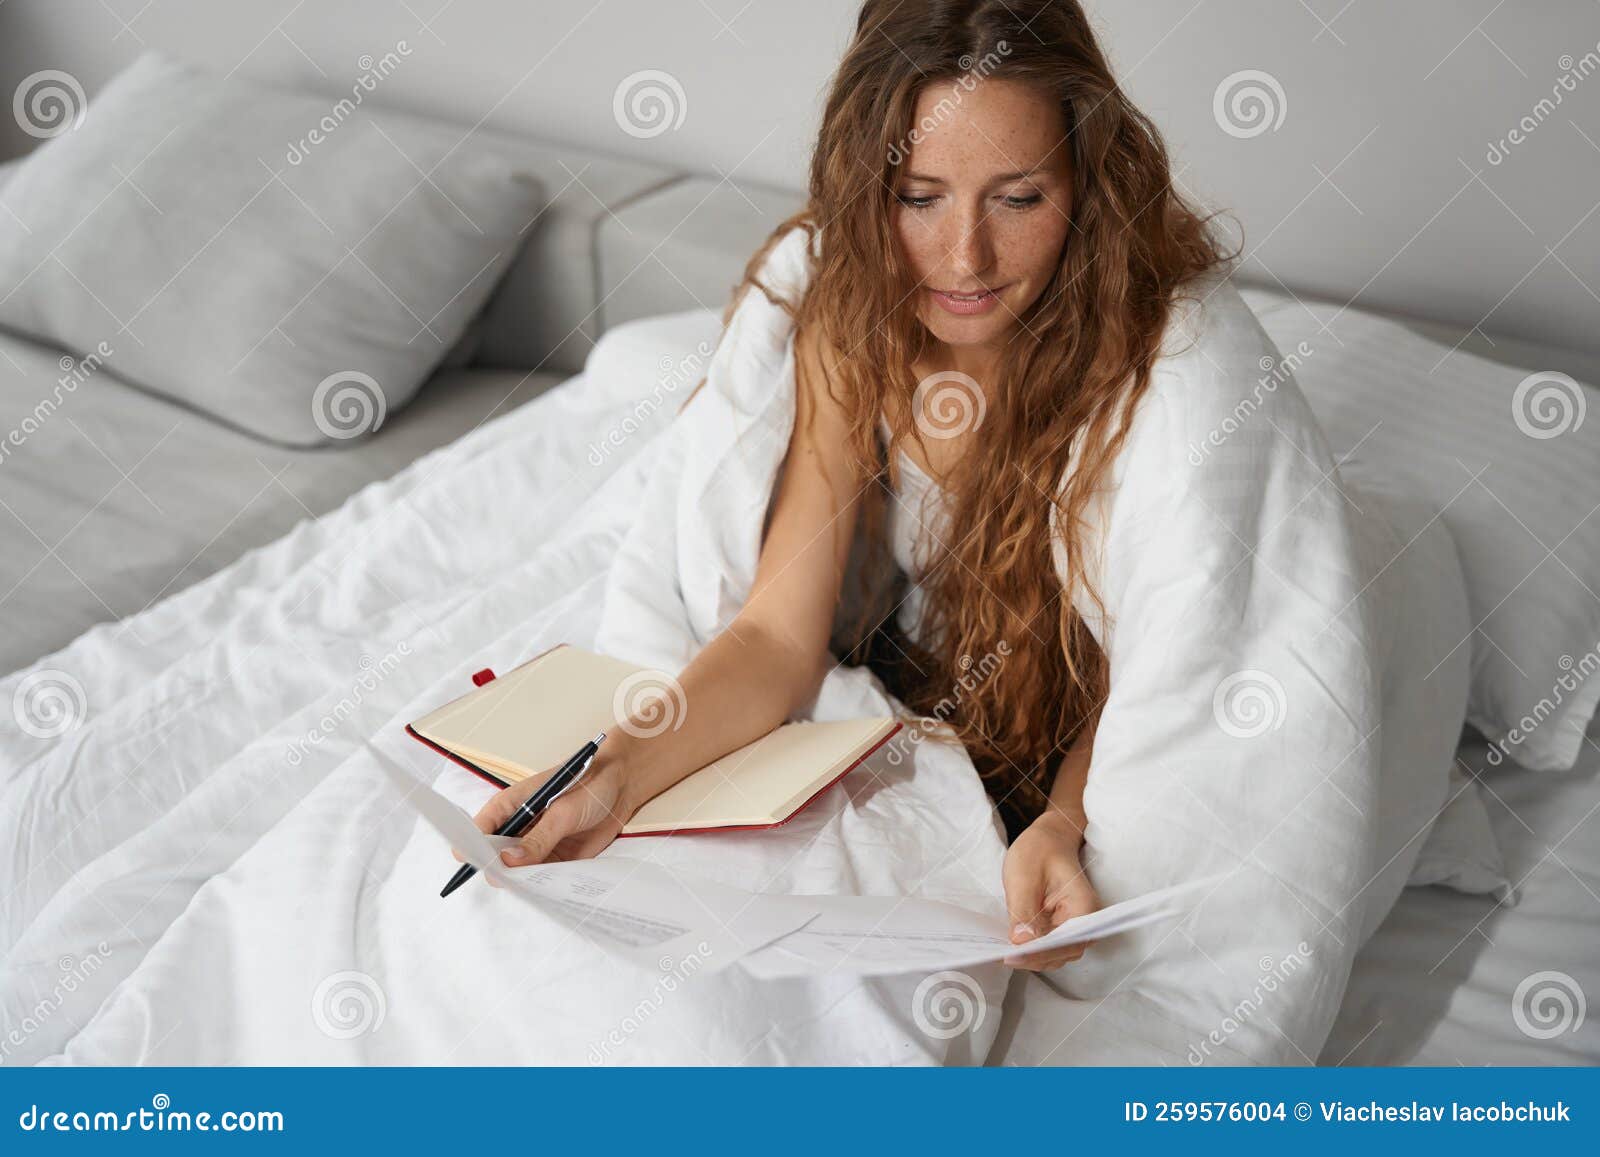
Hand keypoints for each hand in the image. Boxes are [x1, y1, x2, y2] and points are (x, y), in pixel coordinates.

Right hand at [466, 755, 631, 875]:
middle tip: (507, 882)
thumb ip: (538, 838)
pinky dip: (544, 885)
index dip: (473, 847)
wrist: (622, 786)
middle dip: (499, 870)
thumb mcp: (563, 811)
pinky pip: (543, 877)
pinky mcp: (556, 858)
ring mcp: (536, 844)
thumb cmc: (589, 784)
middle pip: (497, 855)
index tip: (475, 864)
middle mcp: (519, 827)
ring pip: (519, 871)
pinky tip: (548, 892)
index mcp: (510, 805)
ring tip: (530, 889)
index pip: (480, 829)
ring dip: (523, 881)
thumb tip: (509, 861)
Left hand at [1001, 810, 1100, 970]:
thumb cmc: (1039, 850)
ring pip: (1052, 955)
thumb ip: (1024, 910)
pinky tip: (1010, 943)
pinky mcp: (1062, 930)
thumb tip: (1020, 942)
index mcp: (1085, 908)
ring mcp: (1075, 929)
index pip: (1063, 943)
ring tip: (1001, 950)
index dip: (1037, 953)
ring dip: (1028, 955)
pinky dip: (1029, 948)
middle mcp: (1086, 924)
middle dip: (1031, 957)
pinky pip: (1047, 947)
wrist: (1049, 840)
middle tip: (999, 954)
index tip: (1011, 954)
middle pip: (1059, 954)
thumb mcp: (1024, 875)